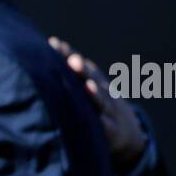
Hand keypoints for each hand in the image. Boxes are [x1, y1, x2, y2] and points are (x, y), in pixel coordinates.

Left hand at [48, 36, 146, 171]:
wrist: (125, 131)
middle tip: (73, 61)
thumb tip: (49, 47)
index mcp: (93, 80)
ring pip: (103, 101)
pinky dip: (105, 123)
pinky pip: (109, 127)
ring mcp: (110, 110)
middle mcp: (103, 92)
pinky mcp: (113, 131)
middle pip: (93, 79)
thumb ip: (69, 72)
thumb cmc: (94, 106)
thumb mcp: (85, 88)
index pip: (79, 64)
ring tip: (88, 86)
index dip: (68, 54)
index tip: (54, 44)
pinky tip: (99, 121)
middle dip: (83, 70)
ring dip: (95, 94)